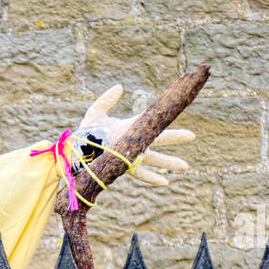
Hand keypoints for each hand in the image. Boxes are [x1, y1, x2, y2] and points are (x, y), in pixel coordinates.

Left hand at [74, 83, 194, 187]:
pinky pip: (140, 172)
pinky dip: (152, 177)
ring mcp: (130, 155)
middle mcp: (134, 141)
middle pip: (159, 138)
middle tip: (193, 135)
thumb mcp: (95, 112)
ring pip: (154, 158)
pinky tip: (165, 182)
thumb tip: (121, 86)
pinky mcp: (123, 166)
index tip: (177, 110)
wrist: (75, 152)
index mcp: (130, 127)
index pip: (152, 120)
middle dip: (176, 137)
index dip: (165, 115)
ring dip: (170, 162)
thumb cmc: (85, 132)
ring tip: (185, 166)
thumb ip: (106, 100)